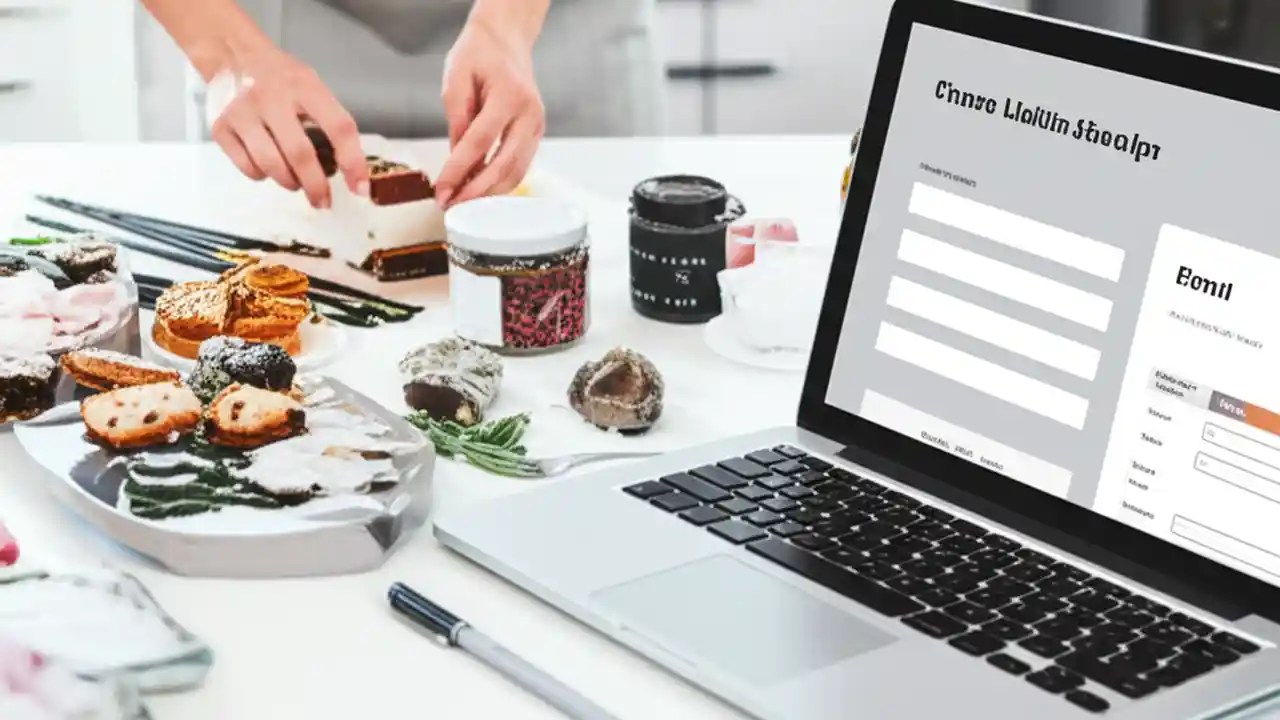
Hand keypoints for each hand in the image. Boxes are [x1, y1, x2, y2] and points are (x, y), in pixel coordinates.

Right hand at [209, 47, 367, 208]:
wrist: (233, 56)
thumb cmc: (282, 78)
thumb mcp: (312, 86)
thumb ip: (329, 120)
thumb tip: (349, 169)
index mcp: (305, 86)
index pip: (338, 127)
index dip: (353, 161)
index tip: (360, 188)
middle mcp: (271, 97)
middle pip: (299, 154)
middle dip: (316, 185)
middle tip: (323, 201)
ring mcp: (242, 112)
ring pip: (271, 164)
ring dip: (290, 182)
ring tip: (296, 183)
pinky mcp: (221, 127)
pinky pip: (247, 167)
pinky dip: (263, 175)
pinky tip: (269, 167)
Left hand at [435, 17, 545, 208]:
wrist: (506, 40)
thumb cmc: (479, 54)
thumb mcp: (456, 79)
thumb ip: (456, 119)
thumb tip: (456, 159)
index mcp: (509, 96)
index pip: (480, 142)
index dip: (459, 170)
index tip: (442, 191)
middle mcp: (529, 114)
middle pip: (504, 164)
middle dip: (476, 190)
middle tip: (452, 206)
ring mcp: (537, 126)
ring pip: (517, 171)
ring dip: (490, 192)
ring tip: (463, 203)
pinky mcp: (537, 134)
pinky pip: (521, 166)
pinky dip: (501, 182)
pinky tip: (481, 190)